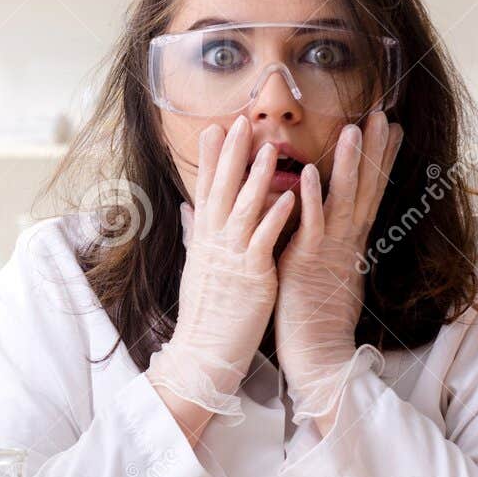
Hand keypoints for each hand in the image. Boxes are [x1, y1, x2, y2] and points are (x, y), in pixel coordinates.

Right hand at [147, 115, 296, 421]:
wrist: (204, 355)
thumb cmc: (206, 314)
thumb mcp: (196, 267)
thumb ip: (195, 233)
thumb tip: (188, 207)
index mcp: (204, 240)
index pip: (206, 190)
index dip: (210, 158)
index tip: (216, 127)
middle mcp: (214, 244)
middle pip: (222, 190)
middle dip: (231, 155)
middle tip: (240, 121)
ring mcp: (232, 259)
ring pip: (244, 209)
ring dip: (256, 177)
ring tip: (270, 148)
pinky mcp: (251, 277)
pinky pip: (264, 242)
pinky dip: (275, 218)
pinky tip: (289, 197)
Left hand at [274, 112, 403, 428]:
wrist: (317, 356)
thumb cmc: (315, 318)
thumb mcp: (324, 272)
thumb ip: (326, 243)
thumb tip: (329, 225)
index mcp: (349, 242)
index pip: (369, 193)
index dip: (381, 160)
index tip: (393, 128)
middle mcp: (346, 242)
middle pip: (366, 189)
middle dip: (376, 150)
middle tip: (384, 114)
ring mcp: (329, 252)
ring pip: (343, 200)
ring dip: (349, 164)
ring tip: (356, 127)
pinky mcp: (307, 264)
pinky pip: (311, 227)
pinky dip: (311, 199)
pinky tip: (310, 172)